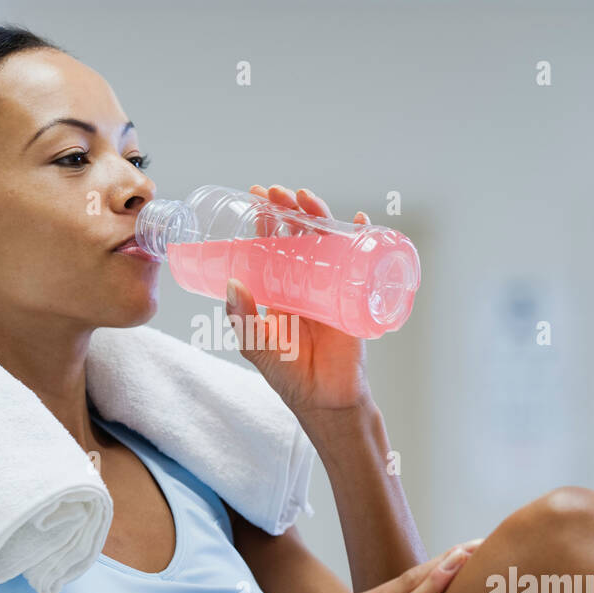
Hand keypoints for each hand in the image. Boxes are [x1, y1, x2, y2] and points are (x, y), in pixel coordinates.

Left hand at [224, 184, 373, 417]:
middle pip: (298, 234)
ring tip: (306, 198)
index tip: (255, 198)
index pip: (270, 244)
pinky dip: (362, 238)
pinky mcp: (354, 295)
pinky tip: (358, 221)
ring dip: (318, 215)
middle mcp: (303, 281)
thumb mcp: (257, 345)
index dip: (264, 220)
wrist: (326, 399)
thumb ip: (242, 318)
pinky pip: (359, 260)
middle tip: (276, 193)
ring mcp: (330, 285)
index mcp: (277, 289)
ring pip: (326, 240)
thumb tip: (232, 282)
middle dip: (288, 209)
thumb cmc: (290, 375)